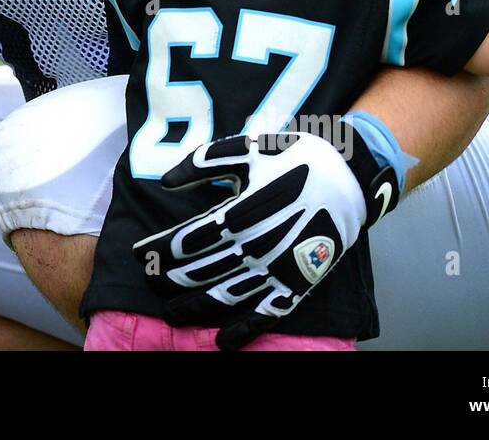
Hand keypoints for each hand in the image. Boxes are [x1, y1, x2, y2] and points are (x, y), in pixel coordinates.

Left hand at [132, 127, 396, 348]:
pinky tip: (223, 341)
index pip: (186, 241)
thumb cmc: (292, 157)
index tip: (140, 256)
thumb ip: (201, 163)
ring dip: (195, 308)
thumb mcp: (244, 147)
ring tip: (172, 314)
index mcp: (239, 212)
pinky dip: (245, 330)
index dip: (159, 252)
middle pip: (200, 271)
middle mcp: (255, 245)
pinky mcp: (299, 282)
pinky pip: (268, 313)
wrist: (349, 174)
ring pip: (226, 297)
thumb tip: (165, 180)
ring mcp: (277, 268)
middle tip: (149, 283)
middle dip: (169, 280)